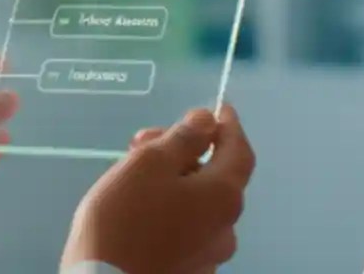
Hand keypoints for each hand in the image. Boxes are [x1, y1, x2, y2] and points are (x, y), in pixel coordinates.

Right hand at [61, 104, 255, 273]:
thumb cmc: (124, 218)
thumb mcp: (148, 163)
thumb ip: (183, 138)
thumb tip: (207, 119)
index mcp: (224, 195)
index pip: (239, 149)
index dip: (228, 125)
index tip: (217, 106)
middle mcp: (227, 227)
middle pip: (215, 176)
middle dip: (184, 152)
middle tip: (142, 142)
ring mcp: (210, 255)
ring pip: (199, 204)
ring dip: (176, 182)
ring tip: (133, 176)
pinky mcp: (190, 272)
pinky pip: (187, 230)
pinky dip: (171, 210)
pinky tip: (140, 210)